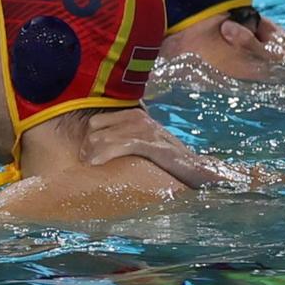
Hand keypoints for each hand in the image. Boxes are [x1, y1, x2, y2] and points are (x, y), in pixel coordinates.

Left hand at [78, 118, 226, 187]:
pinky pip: (121, 145)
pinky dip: (105, 154)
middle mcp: (139, 118)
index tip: (86, 155)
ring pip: (105, 137)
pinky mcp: (152, 144)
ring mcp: (146, 129)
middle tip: (87, 162)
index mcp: (134, 115)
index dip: (87, 138)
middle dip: (87, 146)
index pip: (96, 121)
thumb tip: (96, 148)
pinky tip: (98, 164)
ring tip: (90, 165)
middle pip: (96, 128)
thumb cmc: (167, 160)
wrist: (197, 169)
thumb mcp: (143, 144)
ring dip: (92, 152)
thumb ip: (124, 140)